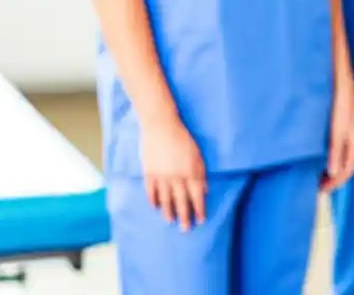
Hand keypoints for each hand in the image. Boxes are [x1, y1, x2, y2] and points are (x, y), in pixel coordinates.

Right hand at [140, 116, 206, 231]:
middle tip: (186, 229)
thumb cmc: (182, 138)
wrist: (161, 125)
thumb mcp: (197, 155)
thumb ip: (200, 174)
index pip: (197, 196)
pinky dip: (153, 200)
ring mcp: (161, 176)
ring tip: (170, 221)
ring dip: (168, 211)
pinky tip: (155, 206)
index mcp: (191, 172)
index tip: (200, 220)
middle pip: (181, 201)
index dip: (199, 209)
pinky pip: (151, 191)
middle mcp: (177, 177)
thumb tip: (204, 191)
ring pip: (165, 199)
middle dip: (185, 216)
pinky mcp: (148, 172)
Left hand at [321, 77, 353, 191]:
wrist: (342, 82)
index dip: (335, 183)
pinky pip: (341, 152)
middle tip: (318, 187)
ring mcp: (351, 136)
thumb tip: (333, 173)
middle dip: (335, 180)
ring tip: (319, 177)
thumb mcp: (337, 129)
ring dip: (333, 171)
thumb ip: (335, 151)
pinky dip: (333, 160)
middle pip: (347, 168)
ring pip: (344, 160)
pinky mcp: (344, 130)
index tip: (321, 191)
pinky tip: (323, 159)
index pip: (347, 171)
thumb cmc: (341, 105)